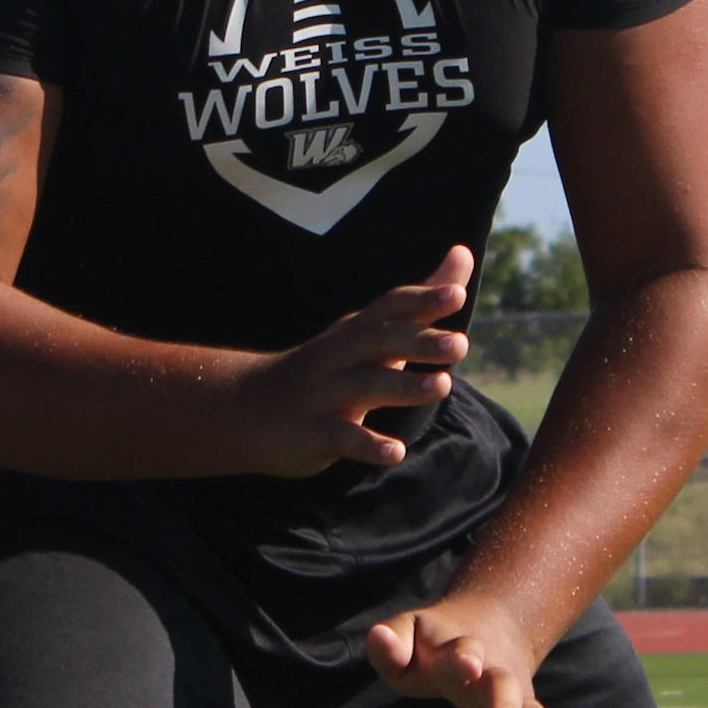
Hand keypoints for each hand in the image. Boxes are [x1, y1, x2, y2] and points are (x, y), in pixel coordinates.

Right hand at [231, 246, 471, 477]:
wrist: (244, 406)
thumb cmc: (325, 368)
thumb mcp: (367, 331)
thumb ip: (418, 302)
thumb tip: (464, 255)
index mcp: (355, 333)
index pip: (389, 308)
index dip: (421, 300)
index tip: (456, 293)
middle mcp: (340, 357)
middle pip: (380, 342)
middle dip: (418, 341)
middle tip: (460, 343)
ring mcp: (325, 394)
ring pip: (365, 386)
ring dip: (403, 386)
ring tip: (442, 386)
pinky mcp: (313, 433)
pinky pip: (342, 438)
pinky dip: (369, 445)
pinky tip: (395, 452)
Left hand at [365, 592, 588, 707]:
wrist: (488, 628)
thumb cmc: (436, 645)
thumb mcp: (407, 635)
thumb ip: (390, 641)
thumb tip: (378, 639)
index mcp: (464, 653)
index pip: (464, 653)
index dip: (464, 657)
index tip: (469, 663)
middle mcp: (498, 679)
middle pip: (505, 688)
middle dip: (505, 705)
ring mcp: (519, 705)